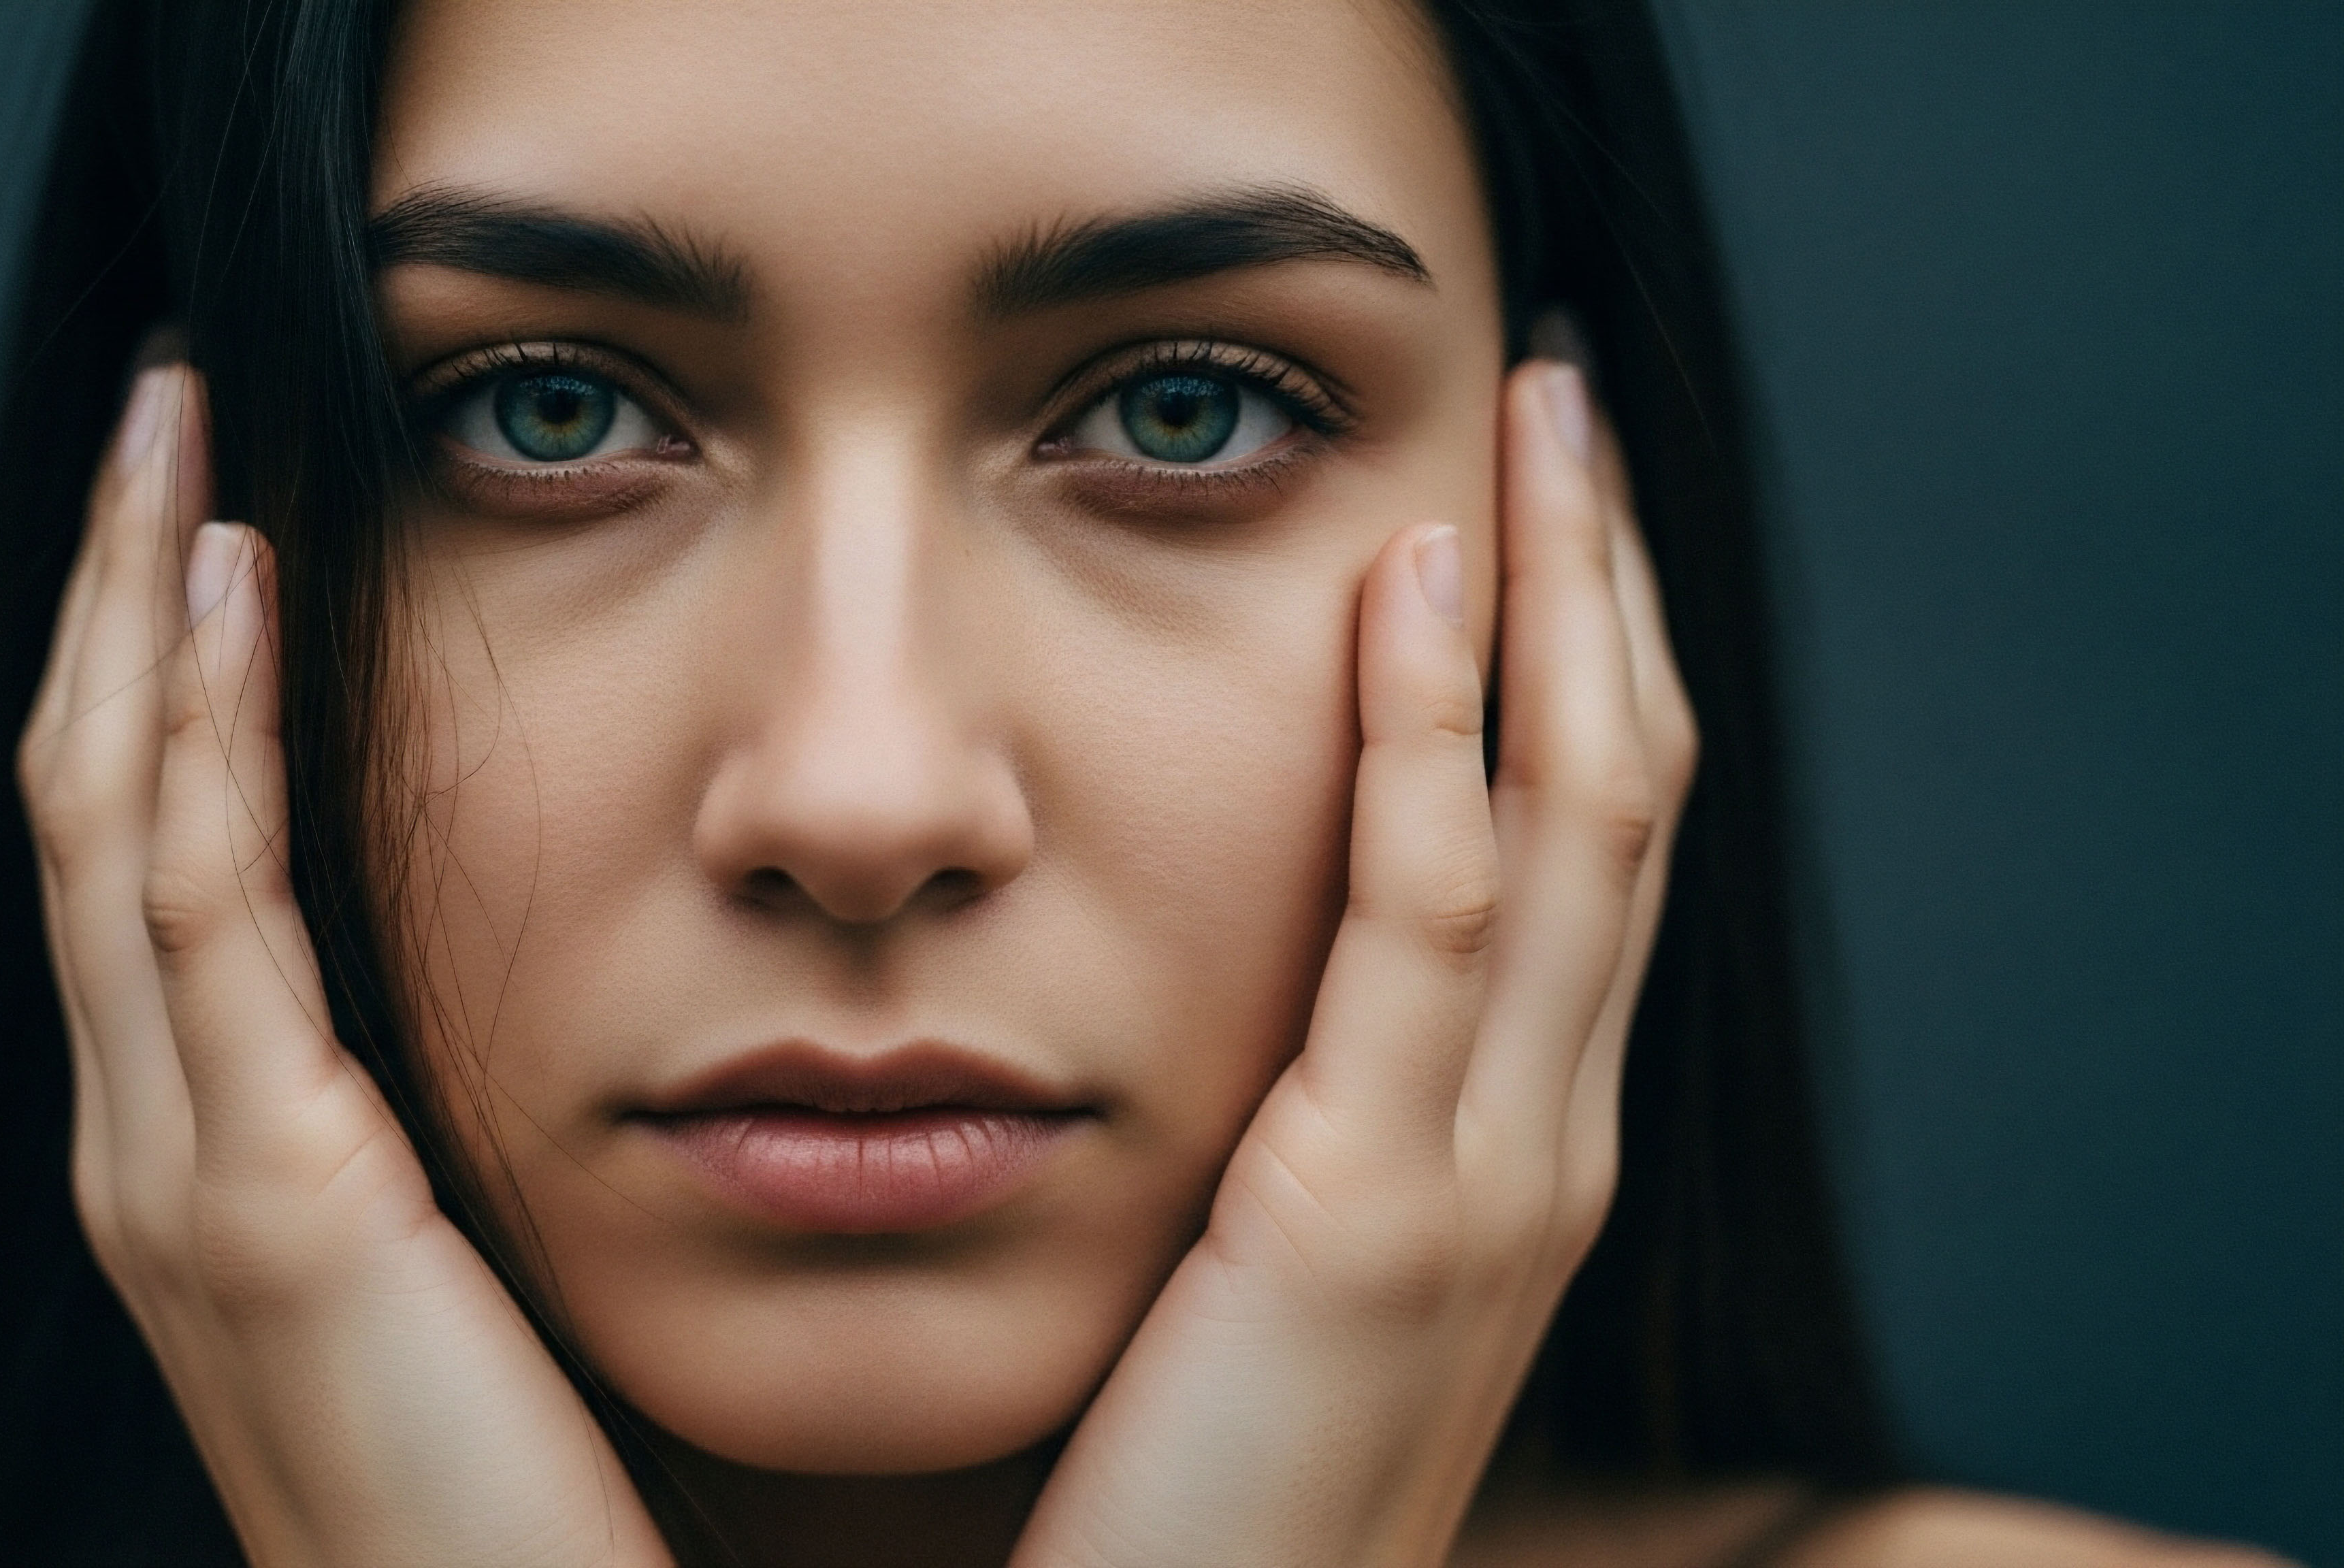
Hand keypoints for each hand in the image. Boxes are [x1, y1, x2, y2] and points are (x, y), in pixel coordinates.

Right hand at [15, 360, 669, 1567]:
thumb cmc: (524, 1496)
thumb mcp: (460, 1269)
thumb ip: (444, 1138)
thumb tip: (541, 995)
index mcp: (212, 1154)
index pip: (150, 854)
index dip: (157, 669)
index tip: (214, 508)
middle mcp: (155, 1145)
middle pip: (93, 799)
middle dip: (115, 592)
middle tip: (166, 404)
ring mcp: (179, 1169)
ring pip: (113, 815)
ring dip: (137, 607)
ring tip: (179, 426)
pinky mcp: (262, 1196)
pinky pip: (199, 902)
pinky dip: (200, 727)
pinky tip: (240, 575)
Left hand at [1010, 359, 1696, 1566]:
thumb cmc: (1202, 1499)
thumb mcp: (1277, 1284)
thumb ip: (1306, 1142)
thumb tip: (1256, 1010)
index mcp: (1518, 1154)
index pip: (1590, 855)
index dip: (1587, 661)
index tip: (1539, 504)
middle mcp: (1545, 1150)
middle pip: (1621, 801)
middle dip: (1604, 586)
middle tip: (1562, 397)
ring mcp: (1487, 1181)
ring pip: (1572, 824)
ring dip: (1558, 604)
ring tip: (1527, 423)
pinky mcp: (1371, 1213)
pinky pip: (1427, 918)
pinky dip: (1435, 736)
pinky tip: (1409, 585)